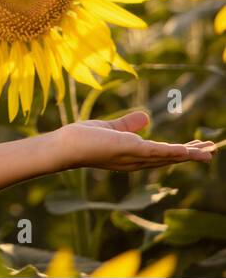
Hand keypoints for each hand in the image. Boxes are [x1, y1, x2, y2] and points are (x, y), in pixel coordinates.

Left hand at [54, 110, 215, 171]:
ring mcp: (135, 157)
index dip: (180, 151)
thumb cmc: (82, 138)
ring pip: (168, 156)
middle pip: (170, 158)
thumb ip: (128, 124)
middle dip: (191, 154)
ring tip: (209, 151)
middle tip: (211, 150)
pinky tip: (188, 150)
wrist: (65, 145)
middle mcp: (137, 161)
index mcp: (133, 155)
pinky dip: (174, 151)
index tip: (197, 147)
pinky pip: (158, 151)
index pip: (162, 154)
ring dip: (189, 154)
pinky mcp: (131, 150)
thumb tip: (145, 117)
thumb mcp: (111, 128)